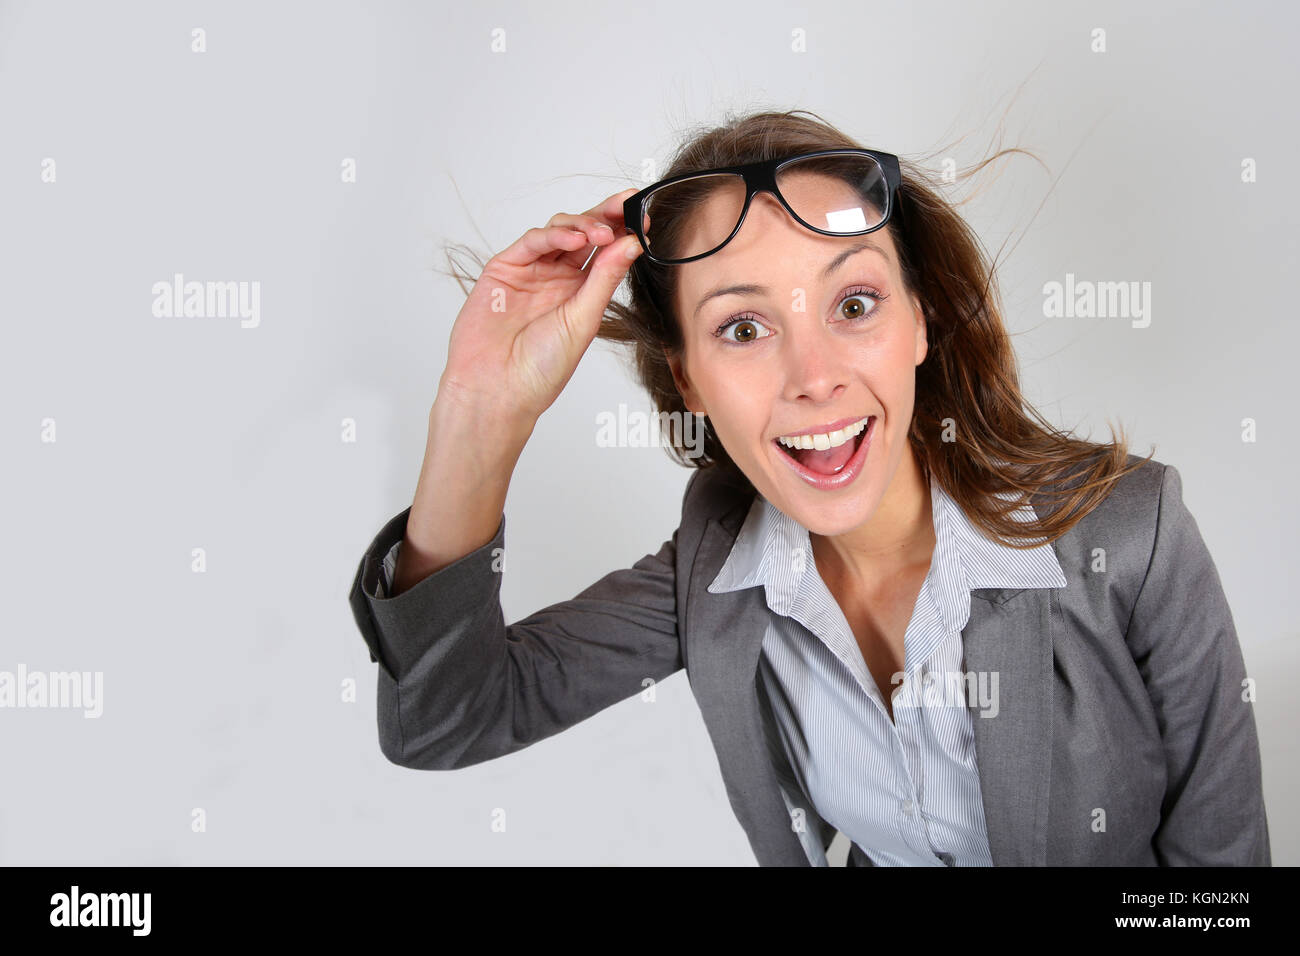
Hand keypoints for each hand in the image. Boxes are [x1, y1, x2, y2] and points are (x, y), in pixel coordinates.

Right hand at [436, 187, 649, 423]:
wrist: (498, 390)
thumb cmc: (541, 368)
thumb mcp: (584, 320)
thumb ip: (605, 279)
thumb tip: (632, 244)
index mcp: (581, 293)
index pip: (606, 252)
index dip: (624, 232)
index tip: (644, 218)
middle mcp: (557, 278)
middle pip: (584, 233)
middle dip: (607, 216)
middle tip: (627, 205)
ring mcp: (531, 271)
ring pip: (559, 231)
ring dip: (583, 224)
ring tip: (602, 232)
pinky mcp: (504, 268)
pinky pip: (532, 242)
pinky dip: (554, 234)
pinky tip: (575, 238)